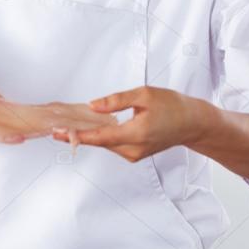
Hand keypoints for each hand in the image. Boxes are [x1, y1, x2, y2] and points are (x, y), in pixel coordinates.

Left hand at [53, 86, 204, 162]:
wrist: (192, 123)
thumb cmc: (172, 106)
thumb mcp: (144, 95)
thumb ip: (117, 100)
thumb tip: (93, 105)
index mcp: (136, 134)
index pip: (100, 137)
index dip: (78, 136)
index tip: (59, 134)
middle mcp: (133, 149)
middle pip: (100, 143)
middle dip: (79, 135)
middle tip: (57, 127)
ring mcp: (134, 154)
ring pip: (106, 144)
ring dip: (90, 136)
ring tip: (69, 127)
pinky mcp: (135, 154)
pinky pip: (113, 145)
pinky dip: (102, 137)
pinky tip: (92, 128)